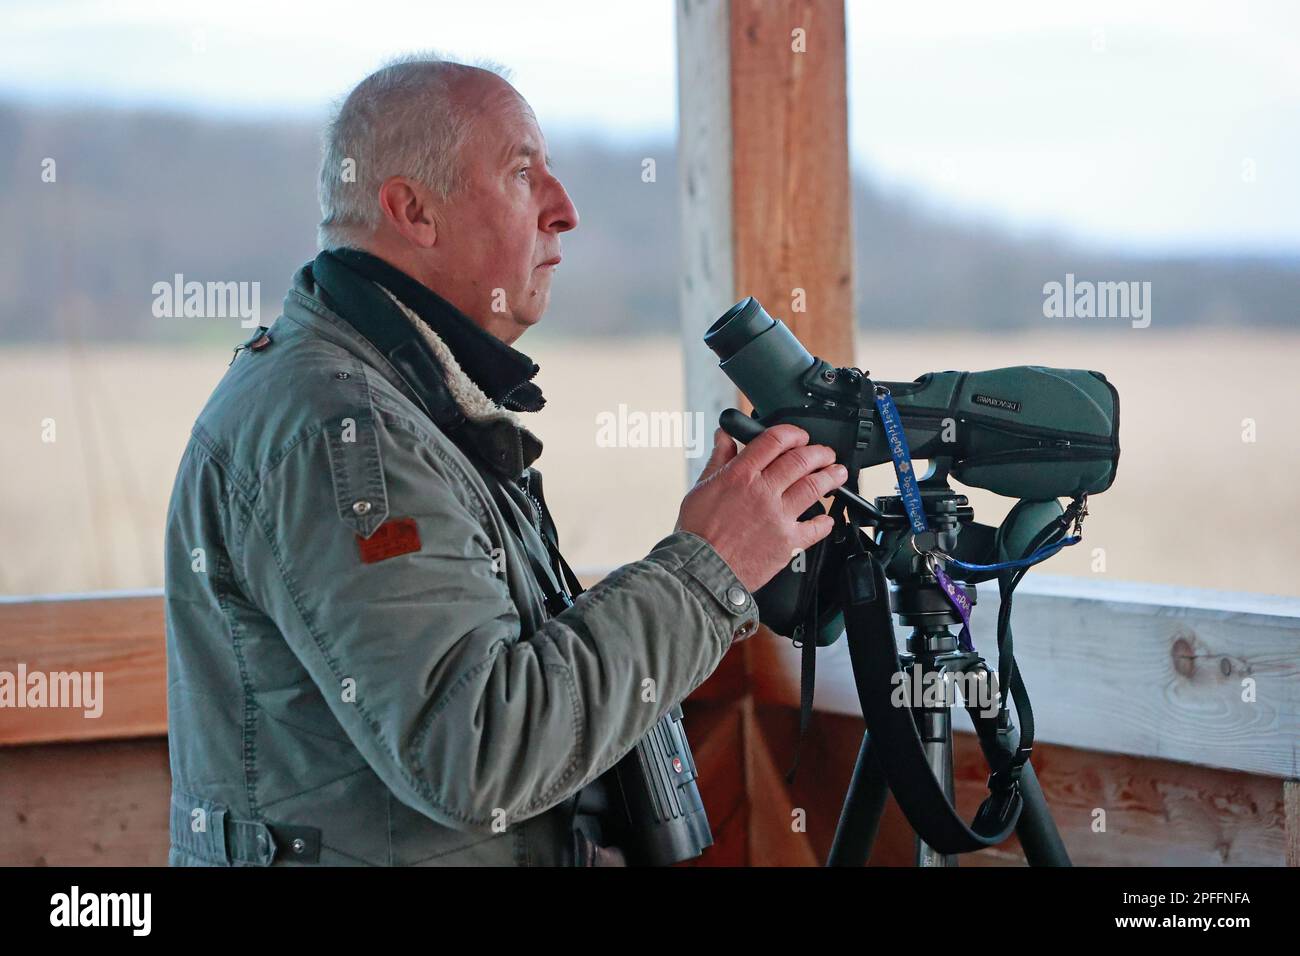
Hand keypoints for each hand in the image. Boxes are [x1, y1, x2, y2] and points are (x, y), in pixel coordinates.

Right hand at [675, 425, 844, 591]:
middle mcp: (762, 491)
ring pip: (814, 487)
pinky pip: (815, 528)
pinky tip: (827, 518)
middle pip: (801, 460)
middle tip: (825, 454)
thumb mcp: (701, 488)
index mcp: (740, 475)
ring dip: (831, 477)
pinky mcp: (787, 542)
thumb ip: (718, 460)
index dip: (792, 433)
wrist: (701, 569)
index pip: (774, 441)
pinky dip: (825, 521)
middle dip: (819, 453)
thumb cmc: (697, 532)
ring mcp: (778, 516)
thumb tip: (724, 437)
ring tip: (837, 474)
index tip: (800, 436)